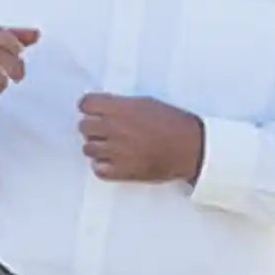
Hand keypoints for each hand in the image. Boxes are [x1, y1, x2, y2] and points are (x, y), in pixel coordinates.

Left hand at [78, 93, 204, 183]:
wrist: (191, 148)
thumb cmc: (173, 123)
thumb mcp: (146, 103)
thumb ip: (121, 105)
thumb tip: (103, 108)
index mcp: (120, 109)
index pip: (86, 104)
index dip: (89, 107)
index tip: (94, 111)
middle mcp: (114, 128)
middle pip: (83, 126)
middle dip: (92, 127)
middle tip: (104, 130)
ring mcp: (116, 151)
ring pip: (87, 148)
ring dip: (97, 147)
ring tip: (112, 146)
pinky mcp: (122, 171)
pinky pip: (97, 169)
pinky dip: (102, 166)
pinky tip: (113, 161)